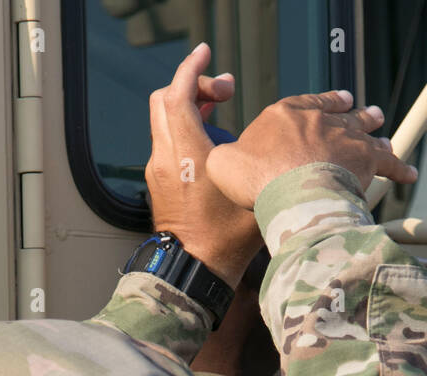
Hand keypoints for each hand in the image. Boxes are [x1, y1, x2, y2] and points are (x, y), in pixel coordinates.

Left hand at [145, 42, 260, 287]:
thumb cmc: (222, 241)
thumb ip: (255, 159)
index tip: (204, 53)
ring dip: (190, 107)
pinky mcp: (159, 183)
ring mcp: (158, 171)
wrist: (192, 272)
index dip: (192, 68)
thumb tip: (268, 141)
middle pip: (166, 100)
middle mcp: (165, 158)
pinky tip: (212, 141)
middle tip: (225, 91)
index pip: (179, 94)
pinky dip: (185, 129)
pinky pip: (167, 141)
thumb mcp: (251, 192)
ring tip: (221, 111)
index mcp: (186, 154)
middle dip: (194, 86)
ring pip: (164, 120)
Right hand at [205, 90, 415, 208]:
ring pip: (367, 133)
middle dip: (356, 113)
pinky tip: (410, 174)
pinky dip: (401, 168)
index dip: (324, 101)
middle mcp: (321, 120)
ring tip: (385, 138)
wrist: (290, 190)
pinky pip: (390, 163)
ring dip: (377, 135)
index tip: (337, 100)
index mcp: (286, 113)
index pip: (308, 102)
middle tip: (369, 113)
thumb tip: (226, 161)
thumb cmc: (255, 178)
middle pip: (343, 113)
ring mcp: (346, 137)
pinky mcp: (366, 160)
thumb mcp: (224, 163)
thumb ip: (227, 158)